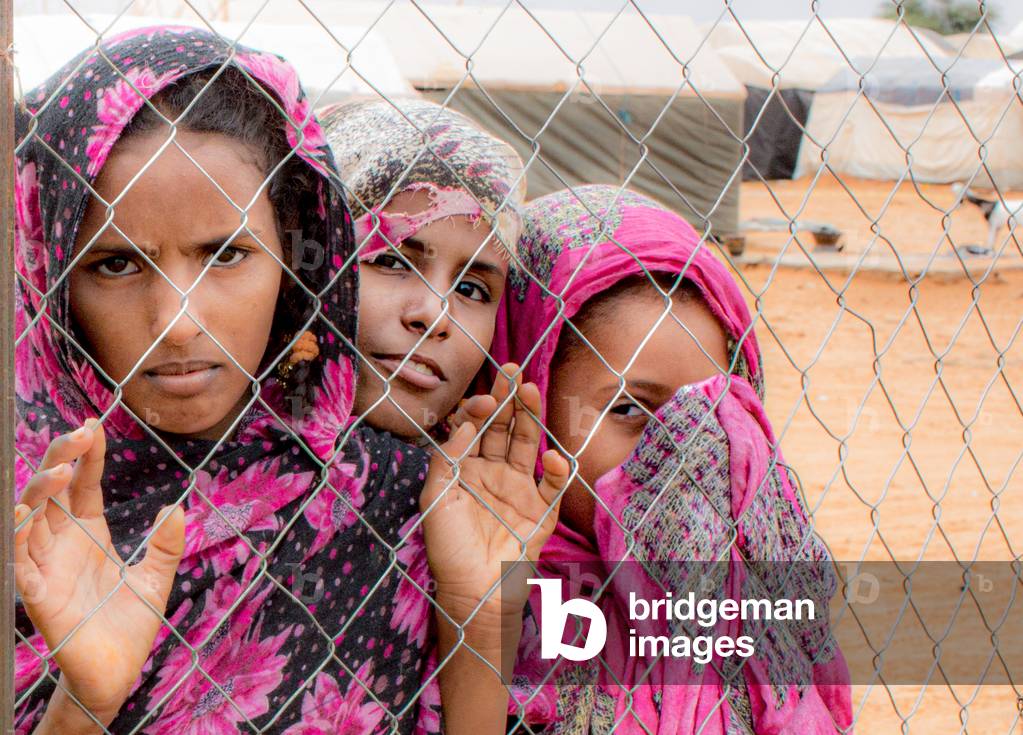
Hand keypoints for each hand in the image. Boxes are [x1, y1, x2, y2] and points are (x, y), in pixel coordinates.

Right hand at [14, 420, 184, 727]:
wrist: (118, 673)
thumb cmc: (130, 624)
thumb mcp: (156, 578)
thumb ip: (167, 544)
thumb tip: (178, 507)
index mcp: (88, 533)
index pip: (83, 484)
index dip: (87, 455)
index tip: (94, 425)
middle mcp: (62, 543)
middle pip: (52, 490)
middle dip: (61, 458)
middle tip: (80, 433)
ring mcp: (46, 566)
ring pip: (30, 516)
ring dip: (42, 489)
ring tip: (63, 467)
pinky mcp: (36, 594)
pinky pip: (19, 559)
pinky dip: (19, 534)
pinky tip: (27, 512)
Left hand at [420, 364, 569, 621]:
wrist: (473, 593)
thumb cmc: (448, 549)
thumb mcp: (434, 499)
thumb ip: (448, 458)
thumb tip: (466, 423)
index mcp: (466, 471)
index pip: (476, 429)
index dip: (480, 410)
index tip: (484, 399)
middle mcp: (493, 474)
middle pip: (504, 429)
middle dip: (508, 400)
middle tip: (513, 370)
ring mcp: (519, 491)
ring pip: (528, 445)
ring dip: (531, 419)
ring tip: (532, 391)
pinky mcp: (541, 512)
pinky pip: (552, 485)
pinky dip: (555, 470)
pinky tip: (550, 456)